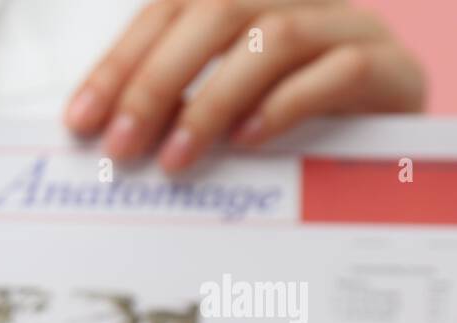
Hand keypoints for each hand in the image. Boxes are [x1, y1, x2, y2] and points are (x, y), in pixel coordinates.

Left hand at [65, 0, 426, 171]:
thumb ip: (172, 106)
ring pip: (273, 37)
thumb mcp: (221, 109)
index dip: (119, 63)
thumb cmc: (291, 126)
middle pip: (215, 12)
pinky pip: (340, 71)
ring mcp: (345, 24)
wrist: (388, 143)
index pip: (168, 10)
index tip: (82, 120)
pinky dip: (286, 106)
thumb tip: (104, 133)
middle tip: (122, 146)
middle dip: (155, 83)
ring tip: (178, 159)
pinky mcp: (388, 65)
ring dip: (213, 102)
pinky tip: (248, 141)